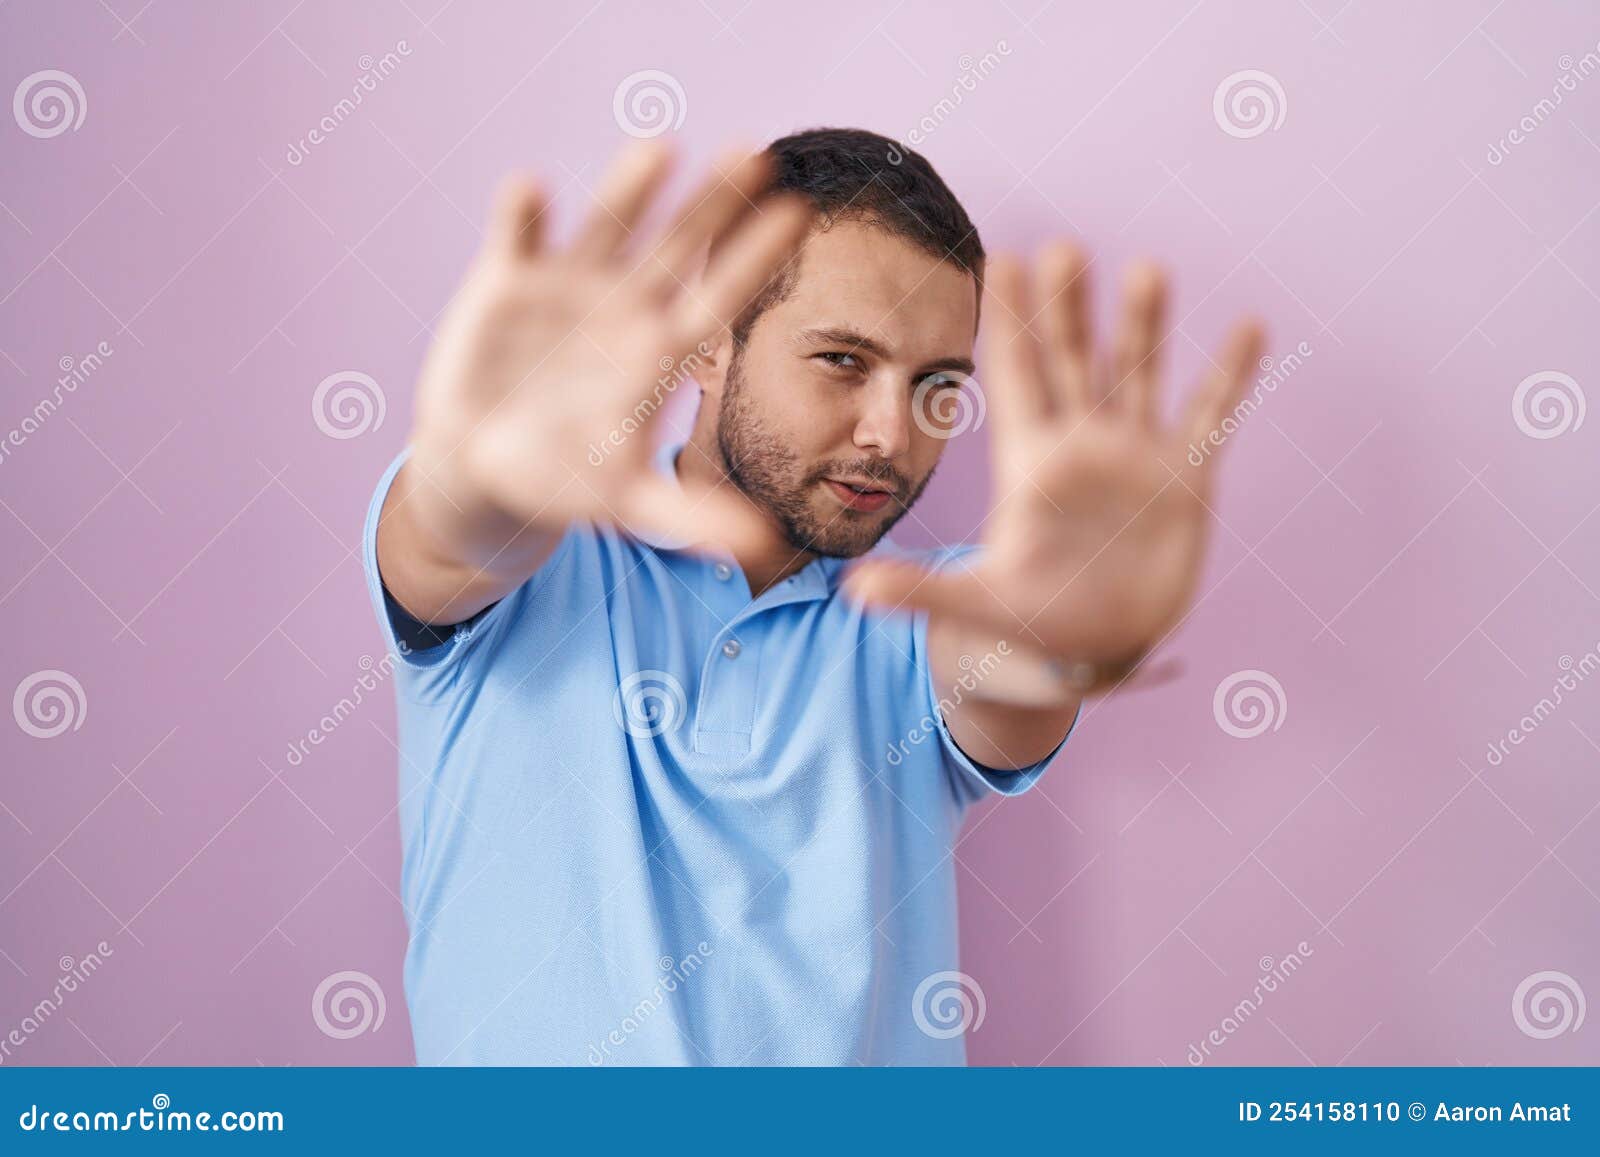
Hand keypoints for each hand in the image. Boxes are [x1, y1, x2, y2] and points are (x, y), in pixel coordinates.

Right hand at [408, 139, 811, 556]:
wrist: (485, 467)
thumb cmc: (567, 478)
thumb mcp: (628, 500)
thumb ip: (688, 516)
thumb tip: (756, 546)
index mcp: (660, 348)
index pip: (720, 295)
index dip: (756, 258)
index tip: (798, 212)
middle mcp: (623, 304)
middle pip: (677, 244)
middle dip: (714, 203)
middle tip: (757, 153)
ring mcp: (566, 287)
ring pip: (605, 226)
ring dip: (629, 191)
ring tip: (659, 148)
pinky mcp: (505, 279)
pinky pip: (516, 237)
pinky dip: (522, 215)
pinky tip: (530, 191)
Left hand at [843, 242, 1264, 668]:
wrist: (1097, 648)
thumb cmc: (1031, 621)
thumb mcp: (978, 605)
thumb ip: (922, 590)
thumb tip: (853, 589)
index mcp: (1028, 463)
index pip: (1015, 377)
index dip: (1010, 322)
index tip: (1000, 258)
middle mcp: (1080, 445)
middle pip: (1072, 361)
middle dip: (1068, 308)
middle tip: (1063, 248)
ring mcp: (1134, 457)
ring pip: (1138, 375)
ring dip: (1144, 325)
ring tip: (1145, 268)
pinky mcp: (1184, 480)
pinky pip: (1210, 417)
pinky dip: (1229, 376)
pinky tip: (1249, 327)